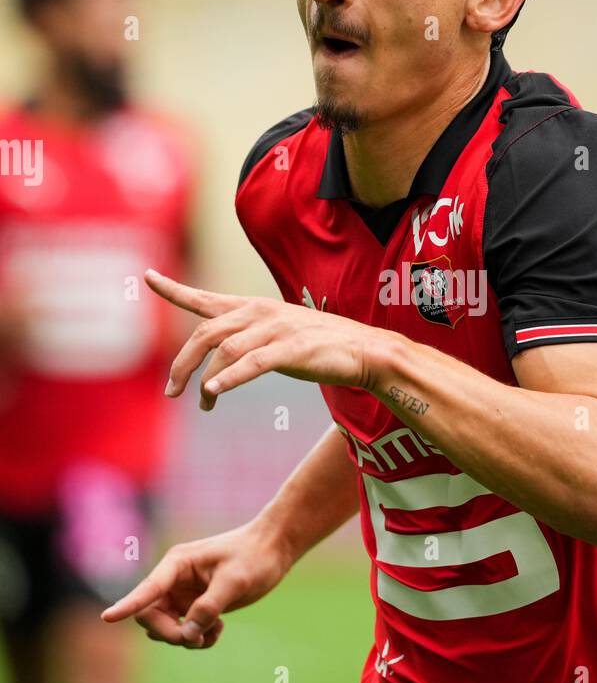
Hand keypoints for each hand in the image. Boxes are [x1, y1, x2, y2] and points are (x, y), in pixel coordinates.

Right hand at [100, 515, 291, 646]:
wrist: (274, 549)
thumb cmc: (255, 557)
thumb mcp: (235, 582)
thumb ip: (209, 608)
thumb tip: (188, 634)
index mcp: (177, 564)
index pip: (147, 589)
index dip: (126, 605)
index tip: (107, 618)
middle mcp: (173, 579)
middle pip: (150, 616)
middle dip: (169, 633)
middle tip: (197, 640)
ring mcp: (181, 593)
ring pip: (164, 627)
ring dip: (184, 638)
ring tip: (214, 631)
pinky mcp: (193, 604)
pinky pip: (182, 630)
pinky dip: (197, 637)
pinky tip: (218, 629)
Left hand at [144, 268, 390, 409]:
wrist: (363, 350)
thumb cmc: (319, 346)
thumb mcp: (277, 336)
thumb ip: (246, 341)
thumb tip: (216, 362)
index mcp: (254, 308)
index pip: (205, 298)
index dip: (174, 289)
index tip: (147, 278)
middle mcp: (260, 313)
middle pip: (205, 333)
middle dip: (182, 363)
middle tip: (171, 391)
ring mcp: (276, 330)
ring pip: (224, 351)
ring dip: (205, 380)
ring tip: (202, 404)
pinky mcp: (292, 350)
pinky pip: (252, 363)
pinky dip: (229, 378)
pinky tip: (213, 391)